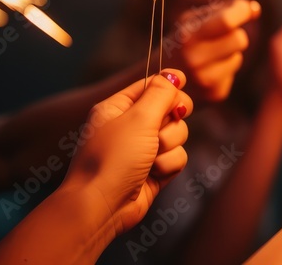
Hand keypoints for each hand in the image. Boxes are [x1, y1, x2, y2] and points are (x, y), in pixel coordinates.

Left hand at [62, 69, 193, 235]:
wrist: (101, 207)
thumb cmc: (112, 159)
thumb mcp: (138, 119)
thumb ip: (160, 94)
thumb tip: (173, 74)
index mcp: (119, 107)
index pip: (152, 85)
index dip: (170, 88)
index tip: (180, 92)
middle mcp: (131, 125)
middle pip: (171, 109)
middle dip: (172, 122)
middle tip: (161, 130)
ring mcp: (143, 148)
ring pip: (178, 135)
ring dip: (169, 146)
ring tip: (151, 158)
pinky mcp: (154, 169)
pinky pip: (177, 157)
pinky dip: (169, 165)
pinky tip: (153, 174)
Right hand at [167, 0, 261, 100]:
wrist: (160, 78)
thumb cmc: (181, 42)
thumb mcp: (191, 20)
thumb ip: (223, 10)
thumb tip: (256, 9)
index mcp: (188, 36)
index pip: (228, 21)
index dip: (243, 11)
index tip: (247, 8)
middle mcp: (195, 60)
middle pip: (240, 39)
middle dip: (236, 34)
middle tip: (222, 36)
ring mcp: (205, 80)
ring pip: (239, 57)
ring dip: (230, 53)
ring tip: (211, 55)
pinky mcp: (215, 94)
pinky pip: (234, 73)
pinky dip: (226, 68)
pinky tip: (209, 69)